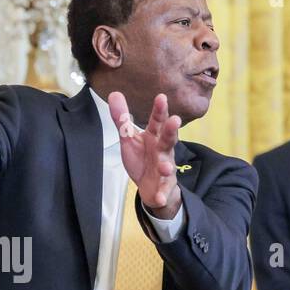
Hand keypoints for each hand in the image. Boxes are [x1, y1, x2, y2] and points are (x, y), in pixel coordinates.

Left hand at [110, 91, 181, 219]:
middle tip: (174, 120)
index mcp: (154, 137)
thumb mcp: (129, 138)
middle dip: (171, 131)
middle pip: (168, 140)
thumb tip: (114, 93)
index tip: (161, 97)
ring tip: (165, 167)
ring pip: (168, 166)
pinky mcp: (163, 186)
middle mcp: (162, 151)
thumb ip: (122, 119)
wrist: (150, 186)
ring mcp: (165, 169)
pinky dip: (161, 194)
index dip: (159, 110)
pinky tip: (158, 197)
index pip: (157, 121)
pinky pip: (163, 191)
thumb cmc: (142, 158)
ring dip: (167, 166)